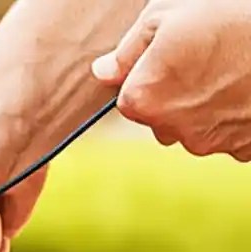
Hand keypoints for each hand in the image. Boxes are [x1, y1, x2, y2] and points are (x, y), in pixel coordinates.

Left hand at [92, 0, 250, 159]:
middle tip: (206, 60)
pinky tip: (246, 88)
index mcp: (143, 99)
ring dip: (205, 106)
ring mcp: (210, 142)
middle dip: (175, 94)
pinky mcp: (243, 148)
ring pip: (194, 127)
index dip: (148, 75)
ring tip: (231, 70)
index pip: (128, 97)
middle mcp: (171, 129)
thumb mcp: (167, 15)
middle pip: (160, 117)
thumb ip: (128, 50)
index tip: (172, 55)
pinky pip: (228, 134)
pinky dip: (234, 116)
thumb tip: (103, 71)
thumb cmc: (230, 16)